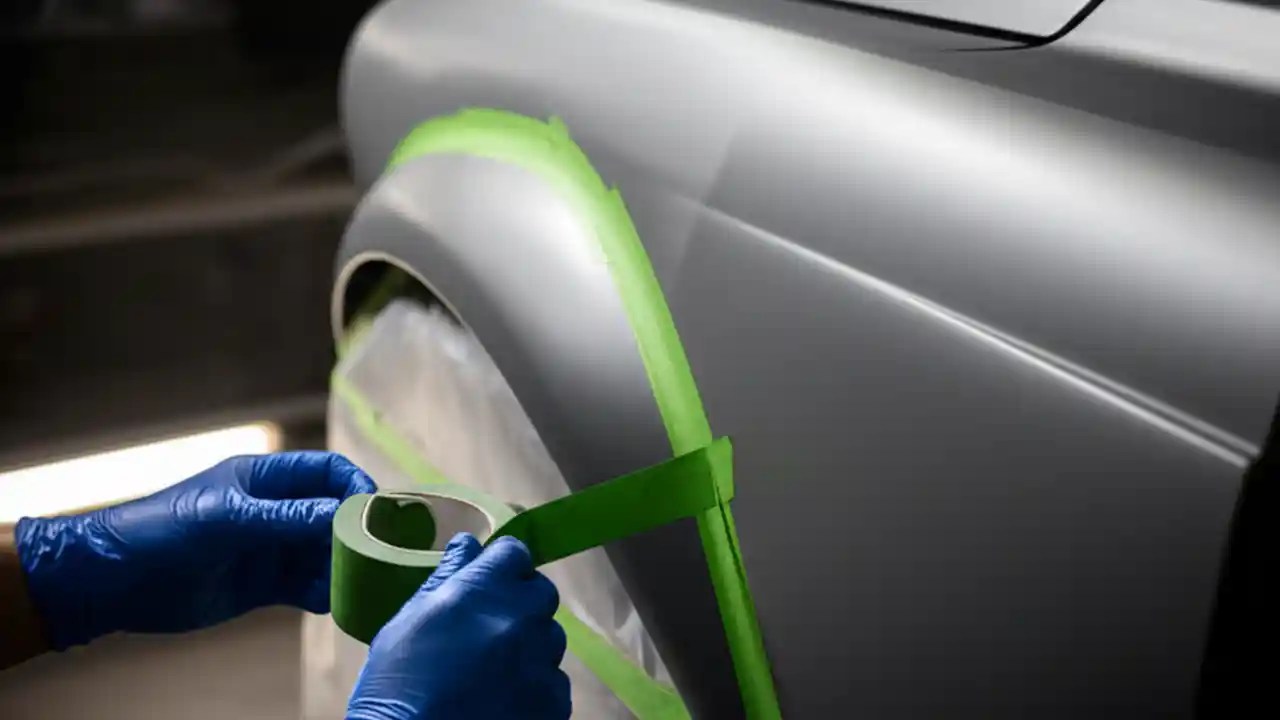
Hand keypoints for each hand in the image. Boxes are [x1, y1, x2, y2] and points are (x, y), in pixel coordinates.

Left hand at [15, 451, 374, 648]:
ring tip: (355, 582)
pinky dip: (325, 592)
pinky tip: (332, 602)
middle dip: (355, 531)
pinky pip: (308, 585)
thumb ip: (284, 517)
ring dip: (342, 566)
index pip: (326, 471)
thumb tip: (340, 514)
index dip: (353, 485)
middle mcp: (275, 510)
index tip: (374, 509)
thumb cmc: (163, 530)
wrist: (116, 582)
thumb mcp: (226, 519)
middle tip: (376, 552)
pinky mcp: (265, 585)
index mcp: (265, 479)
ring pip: (324, 553)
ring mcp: (271, 548)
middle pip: (333, 514)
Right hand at [347, 534, 570, 719]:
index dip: (503, 564)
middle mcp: (520, 619)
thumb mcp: (407, 624)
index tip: (491, 579)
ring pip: (549, 638)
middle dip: (521, 604)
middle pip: (540, 593)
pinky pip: (555, 681)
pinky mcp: (553, 701)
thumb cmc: (396, 686)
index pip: (514, 552)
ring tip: (495, 671)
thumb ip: (444, 579)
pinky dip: (536, 687)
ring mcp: (541, 661)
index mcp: (481, 591)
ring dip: (530, 646)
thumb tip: (467, 544)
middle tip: (490, 629)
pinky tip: (505, 700)